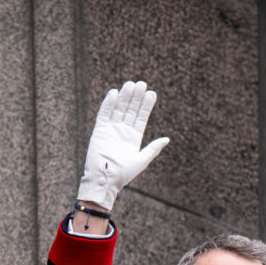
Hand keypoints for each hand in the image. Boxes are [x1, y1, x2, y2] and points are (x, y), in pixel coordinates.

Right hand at [76, 81, 169, 210]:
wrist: (105, 180)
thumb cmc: (124, 174)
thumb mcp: (142, 160)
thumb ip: (153, 149)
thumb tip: (167, 139)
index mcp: (133, 138)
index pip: (140, 117)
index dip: (146, 106)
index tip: (152, 93)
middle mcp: (122, 131)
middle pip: (130, 110)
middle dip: (136, 98)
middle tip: (142, 84)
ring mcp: (110, 130)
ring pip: (118, 109)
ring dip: (124, 97)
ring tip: (131, 85)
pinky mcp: (99, 131)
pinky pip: (104, 114)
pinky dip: (108, 104)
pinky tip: (114, 93)